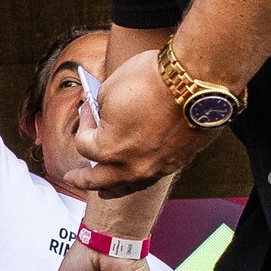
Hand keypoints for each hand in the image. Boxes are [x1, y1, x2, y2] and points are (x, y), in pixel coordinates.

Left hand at [64, 48, 211, 195]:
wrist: (198, 81)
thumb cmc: (151, 79)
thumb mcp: (110, 88)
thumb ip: (102, 108)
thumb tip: (101, 113)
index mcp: (108, 148)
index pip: (84, 144)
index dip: (83, 123)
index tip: (88, 107)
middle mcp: (131, 166)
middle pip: (99, 180)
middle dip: (83, 179)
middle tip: (72, 179)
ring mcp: (157, 167)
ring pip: (129, 185)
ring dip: (113, 187)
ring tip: (104, 191)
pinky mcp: (178, 162)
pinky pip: (153, 177)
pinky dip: (139, 177)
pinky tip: (136, 177)